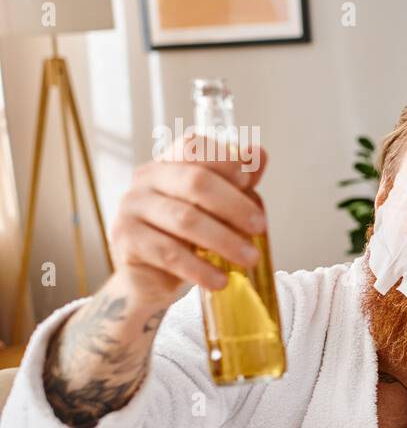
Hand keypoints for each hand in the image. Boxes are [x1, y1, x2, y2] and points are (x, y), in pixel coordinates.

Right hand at [108, 135, 269, 308]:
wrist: (150, 278)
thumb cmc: (187, 237)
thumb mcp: (215, 210)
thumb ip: (236, 184)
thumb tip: (259, 154)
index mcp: (169, 163)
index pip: (193, 146)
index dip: (223, 160)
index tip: (248, 182)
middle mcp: (146, 178)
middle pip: (195, 181)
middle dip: (234, 205)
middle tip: (261, 227)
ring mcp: (131, 207)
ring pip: (185, 219)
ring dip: (225, 240)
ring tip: (250, 259)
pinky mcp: (125, 239)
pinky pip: (168, 253)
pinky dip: (200, 268)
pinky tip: (220, 280)